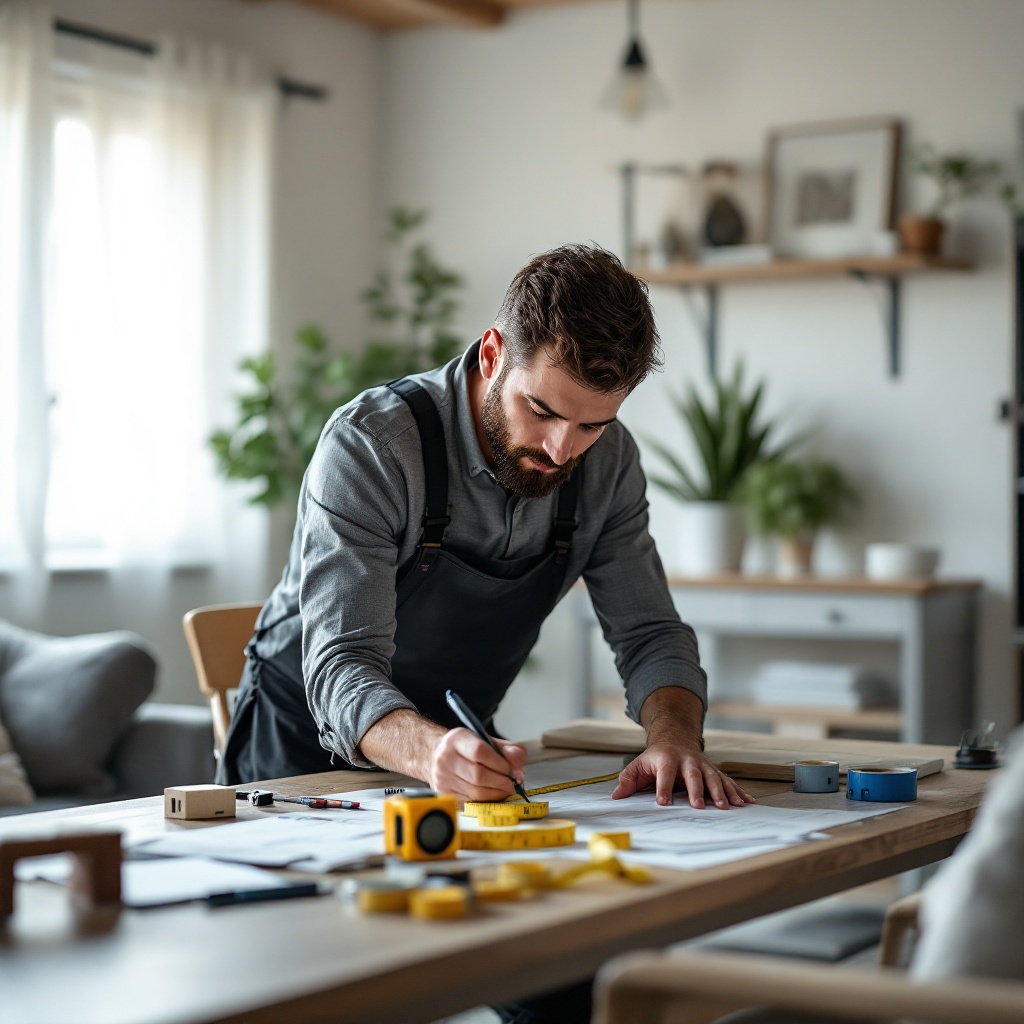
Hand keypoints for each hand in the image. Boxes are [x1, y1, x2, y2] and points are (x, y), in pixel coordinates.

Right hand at [429, 728, 526, 800]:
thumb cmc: (467, 748)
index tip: (511, 770)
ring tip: (505, 790)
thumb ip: (509, 751)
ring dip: (495, 794)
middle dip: (500, 782)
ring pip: (474, 792)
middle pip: (478, 775)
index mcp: (457, 740)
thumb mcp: (488, 741)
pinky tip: (492, 796)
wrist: (438, 755)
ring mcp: (442, 777)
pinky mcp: (443, 793)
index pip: (479, 751)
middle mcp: (445, 758)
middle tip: (512, 784)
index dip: (499, 763)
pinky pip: (469, 802)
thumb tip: (518, 771)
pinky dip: (485, 801)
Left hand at [612, 742, 753, 808]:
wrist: (675, 739)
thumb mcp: (638, 765)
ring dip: (722, 792)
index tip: (663, 802)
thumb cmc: (656, 758)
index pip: (664, 774)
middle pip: (693, 775)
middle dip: (697, 791)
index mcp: (666, 759)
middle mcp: (687, 761)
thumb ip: (627, 780)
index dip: (663, 788)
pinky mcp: (714, 771)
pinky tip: (746, 802)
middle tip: (699, 806)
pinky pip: (728, 781)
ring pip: (714, 778)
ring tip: (727, 807)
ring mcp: (703, 765)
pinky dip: (737, 791)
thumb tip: (616, 796)